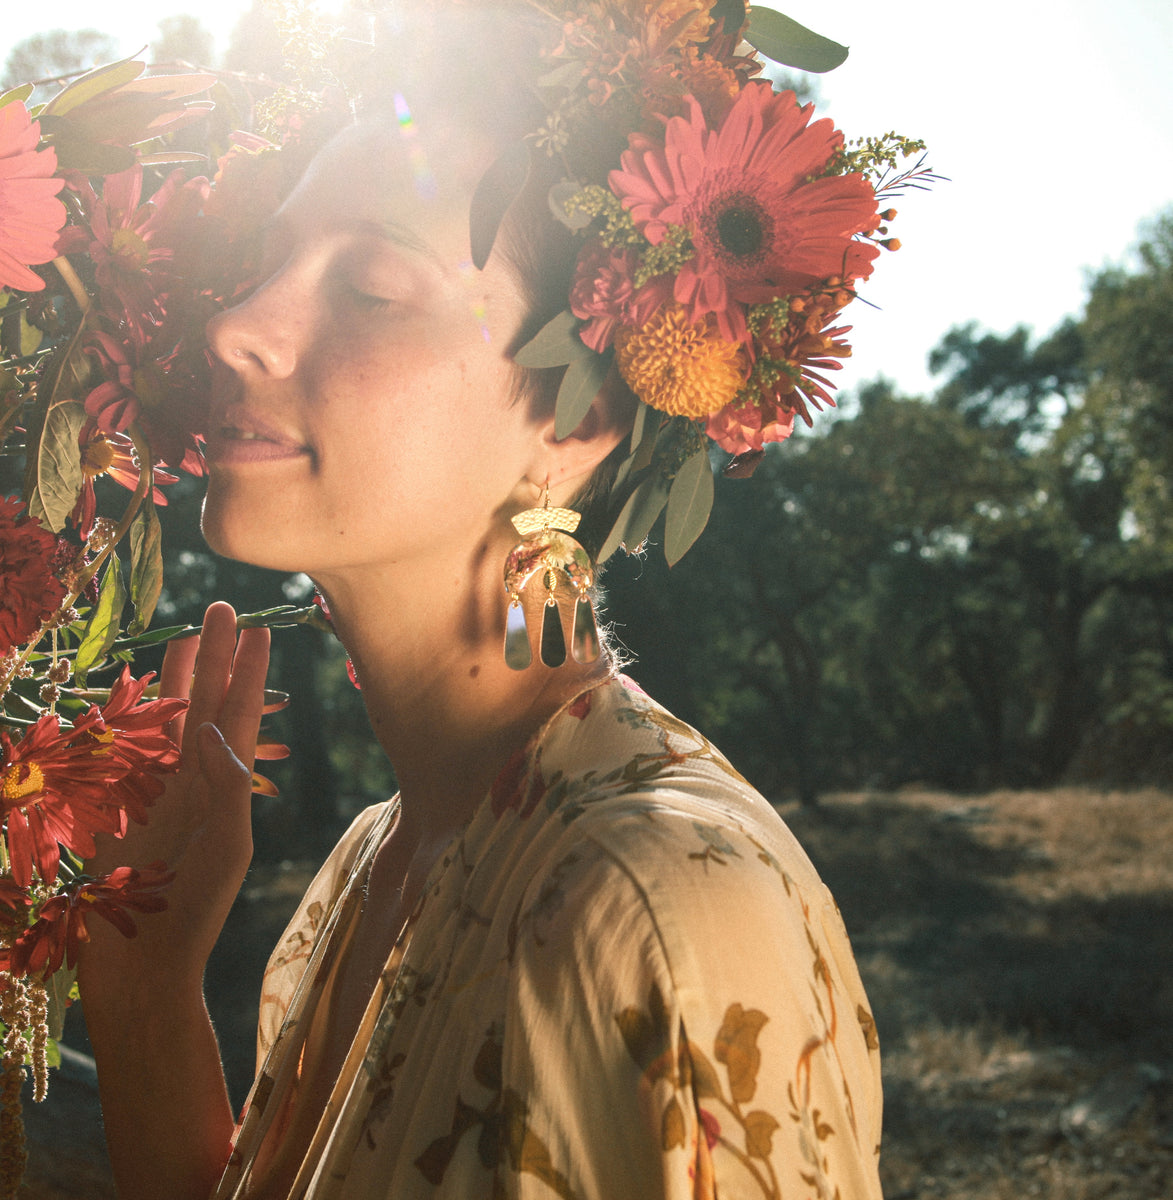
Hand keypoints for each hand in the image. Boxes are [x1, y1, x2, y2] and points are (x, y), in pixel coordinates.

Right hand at [81, 601, 270, 983]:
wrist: (140, 969)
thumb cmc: (193, 915)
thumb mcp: (227, 849)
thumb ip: (227, 788)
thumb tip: (215, 727)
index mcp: (225, 788)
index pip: (241, 716)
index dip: (250, 672)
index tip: (262, 629)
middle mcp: (191, 781)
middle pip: (205, 704)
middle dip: (215, 658)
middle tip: (224, 608)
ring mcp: (152, 791)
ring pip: (167, 719)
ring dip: (178, 678)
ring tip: (188, 635)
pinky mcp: (114, 807)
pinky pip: (123, 750)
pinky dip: (130, 717)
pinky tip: (136, 687)